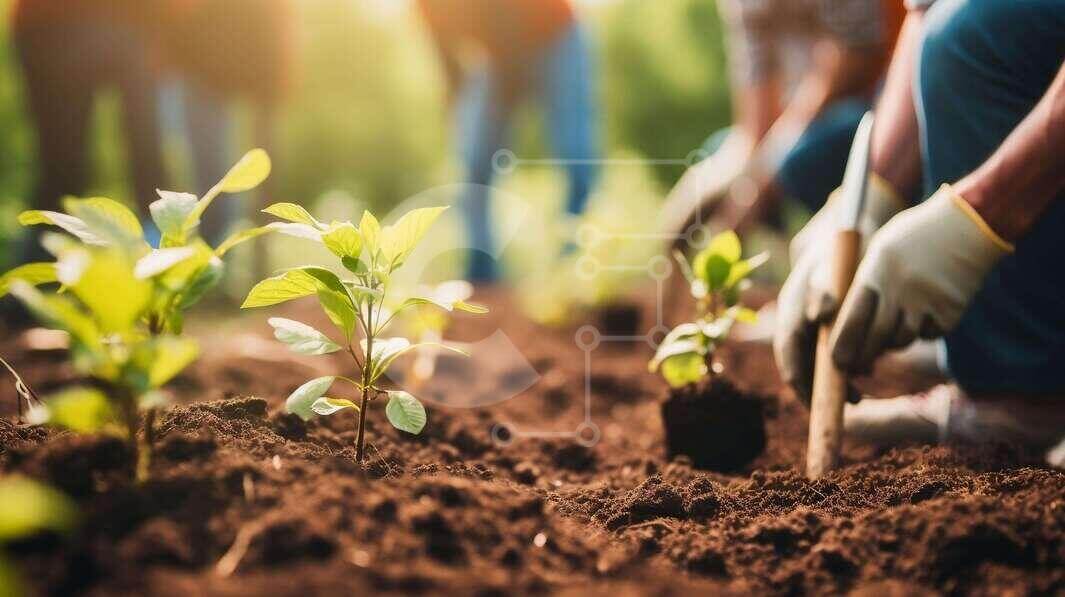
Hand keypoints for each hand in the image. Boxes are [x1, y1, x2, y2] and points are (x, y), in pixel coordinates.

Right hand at [773, 174, 904, 404]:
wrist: (855, 227)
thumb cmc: (846, 245)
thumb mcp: (836, 262)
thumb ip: (827, 286)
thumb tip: (820, 313)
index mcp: (792, 307)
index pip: (789, 354)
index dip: (802, 382)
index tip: (820, 402)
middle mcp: (798, 318)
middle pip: (802, 363)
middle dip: (822, 388)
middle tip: (852, 401)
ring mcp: (813, 322)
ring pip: (819, 361)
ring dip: (836, 378)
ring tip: (860, 390)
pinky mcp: (830, 322)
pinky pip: (833, 351)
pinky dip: (847, 364)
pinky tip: (868, 367)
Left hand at [830, 183, 1013, 372]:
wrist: (968, 224)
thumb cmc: (915, 237)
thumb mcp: (881, 251)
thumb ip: (865, 283)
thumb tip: (846, 324)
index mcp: (877, 271)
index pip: (853, 317)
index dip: (842, 343)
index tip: (835, 360)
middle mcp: (901, 289)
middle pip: (876, 337)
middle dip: (862, 356)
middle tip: (854, 365)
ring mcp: (928, 301)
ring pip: (902, 339)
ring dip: (892, 342)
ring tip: (889, 331)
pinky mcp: (951, 310)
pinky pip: (928, 333)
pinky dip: (922, 331)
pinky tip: (923, 313)